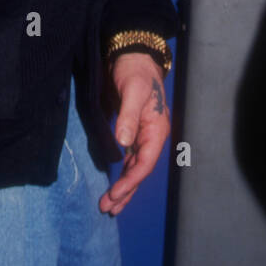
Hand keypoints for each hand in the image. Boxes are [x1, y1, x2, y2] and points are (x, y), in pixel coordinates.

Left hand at [99, 52, 170, 215]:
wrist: (133, 56)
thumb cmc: (135, 72)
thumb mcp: (132, 92)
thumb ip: (128, 116)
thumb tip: (123, 142)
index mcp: (157, 130)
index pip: (144, 164)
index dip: (130, 182)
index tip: (114, 195)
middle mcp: (152, 136)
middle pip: (140, 171)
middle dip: (126, 192)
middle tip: (108, 209)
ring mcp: (143, 135)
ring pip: (135, 168)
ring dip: (125, 187)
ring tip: (111, 206)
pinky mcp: (133, 131)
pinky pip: (130, 159)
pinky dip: (123, 174)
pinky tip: (117, 186)